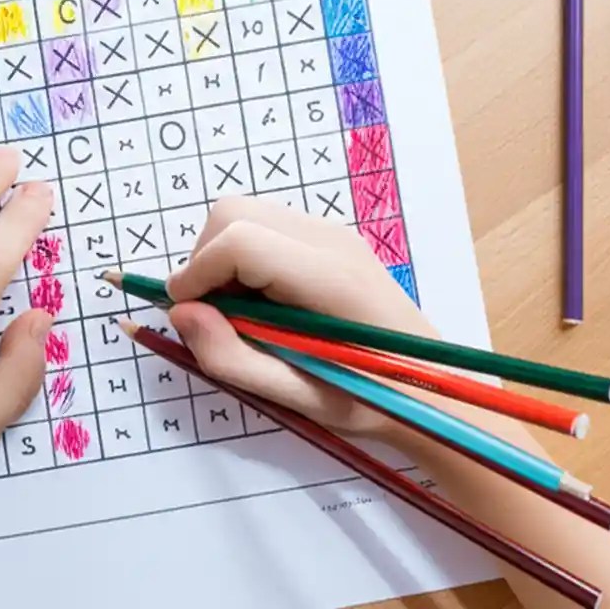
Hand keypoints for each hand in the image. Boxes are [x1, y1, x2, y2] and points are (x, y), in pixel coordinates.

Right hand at [165, 196, 434, 435]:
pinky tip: (262, 304)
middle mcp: (330, 240)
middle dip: (204, 259)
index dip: (196, 272)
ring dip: (221, 258)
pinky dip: (243, 258)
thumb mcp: (296, 397)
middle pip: (234, 212)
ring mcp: (332, 233)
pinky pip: (265, 227)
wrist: (428, 385)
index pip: (240, 239)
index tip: (183, 313)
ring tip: (240, 314)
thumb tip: (181, 314)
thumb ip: (232, 357)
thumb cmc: (369, 398)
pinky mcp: (329, 238)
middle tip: (212, 316)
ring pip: (245, 214)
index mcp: (328, 279)